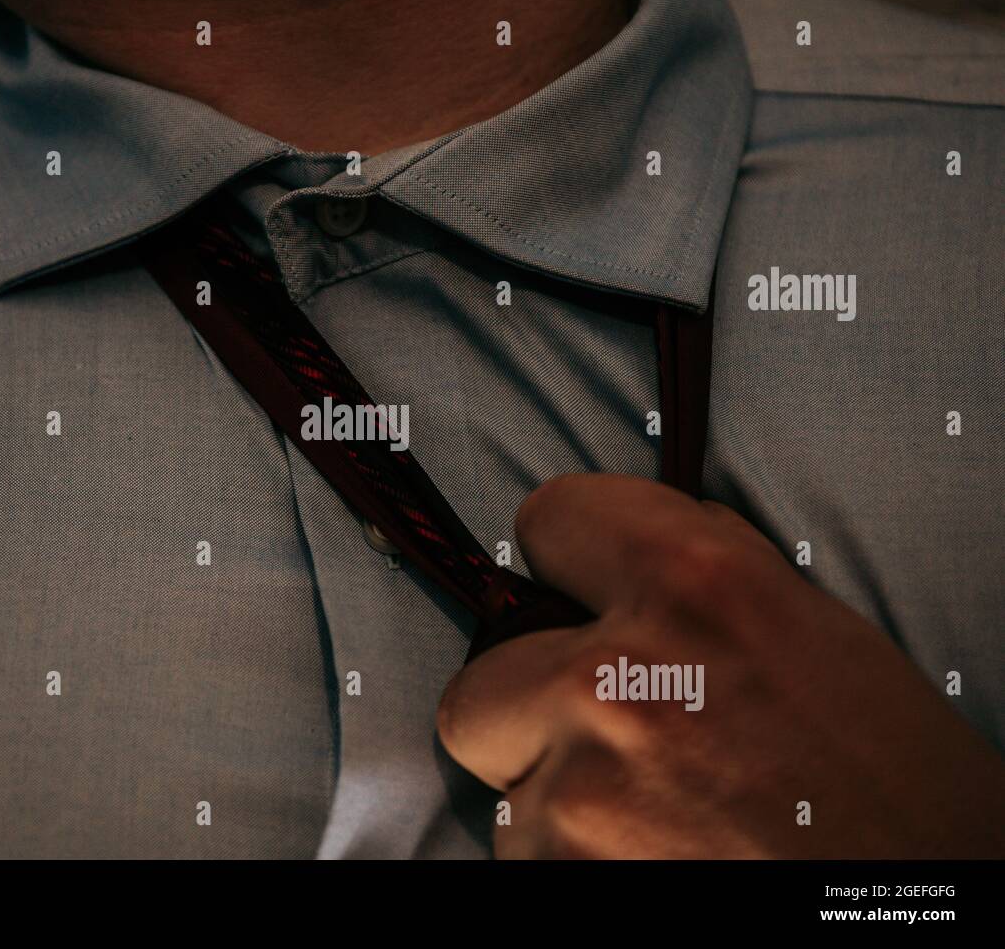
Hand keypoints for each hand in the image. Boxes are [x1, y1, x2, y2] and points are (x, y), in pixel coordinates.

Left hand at [437, 474, 1004, 857]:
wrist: (944, 912)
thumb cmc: (903, 793)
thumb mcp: (820, 640)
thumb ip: (711, 581)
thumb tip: (633, 552)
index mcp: (701, 585)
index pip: (551, 517)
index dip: (567, 567)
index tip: (580, 600)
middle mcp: (620, 675)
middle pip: (483, 677)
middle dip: (531, 712)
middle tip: (608, 748)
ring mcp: (579, 788)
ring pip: (506, 784)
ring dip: (558, 802)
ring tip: (659, 830)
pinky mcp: (556, 875)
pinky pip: (522, 854)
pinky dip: (570, 866)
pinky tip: (654, 871)